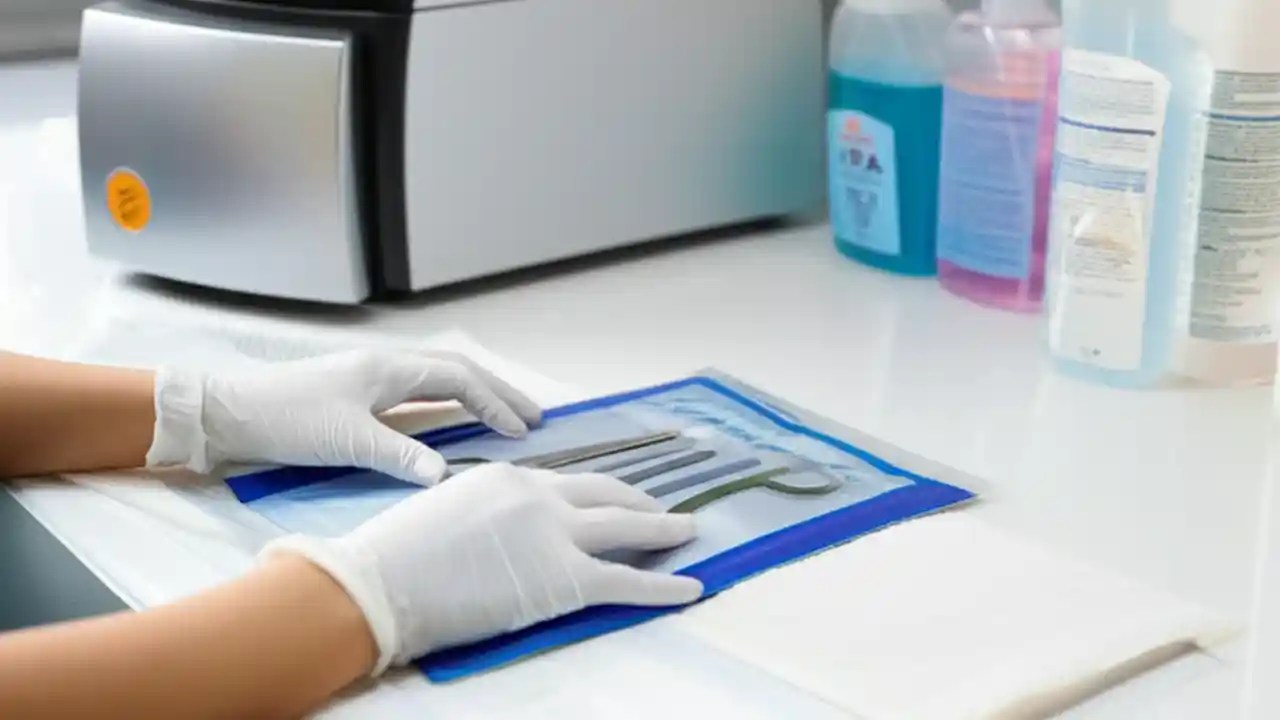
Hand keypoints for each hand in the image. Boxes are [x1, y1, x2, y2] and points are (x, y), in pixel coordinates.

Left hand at [145, 350, 541, 485]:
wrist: (228, 413)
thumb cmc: (286, 419)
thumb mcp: (346, 441)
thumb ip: (399, 456)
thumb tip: (447, 476)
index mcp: (388, 369)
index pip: (458, 379)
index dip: (495, 401)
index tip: (523, 429)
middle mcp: (384, 367)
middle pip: (455, 372)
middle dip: (497, 392)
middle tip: (532, 415)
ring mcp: (369, 379)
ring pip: (436, 380)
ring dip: (473, 396)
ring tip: (501, 416)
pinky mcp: (354, 396)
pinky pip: (416, 394)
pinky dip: (445, 404)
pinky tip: (447, 421)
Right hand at [264, 463, 703, 673]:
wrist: (380, 582)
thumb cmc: (395, 555)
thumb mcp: (445, 510)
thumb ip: (484, 513)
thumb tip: (499, 533)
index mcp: (509, 477)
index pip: (567, 482)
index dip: (596, 494)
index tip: (613, 498)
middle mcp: (539, 495)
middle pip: (606, 492)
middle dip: (640, 500)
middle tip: (663, 508)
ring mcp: (554, 533)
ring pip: (627, 526)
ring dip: (663, 529)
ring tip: (689, 532)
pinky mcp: (564, 577)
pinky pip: (627, 581)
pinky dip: (664, 586)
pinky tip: (691, 587)